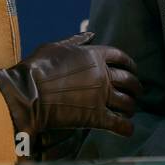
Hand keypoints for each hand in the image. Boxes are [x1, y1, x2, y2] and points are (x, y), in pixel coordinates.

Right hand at [0, 32, 140, 145]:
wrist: (27, 93)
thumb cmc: (37, 68)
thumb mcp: (56, 47)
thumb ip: (76, 41)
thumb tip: (90, 34)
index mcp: (94, 55)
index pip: (121, 57)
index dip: (130, 64)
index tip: (132, 70)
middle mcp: (102, 75)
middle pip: (129, 80)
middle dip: (136, 87)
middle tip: (137, 93)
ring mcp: (101, 96)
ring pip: (127, 103)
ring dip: (131, 107)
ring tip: (130, 111)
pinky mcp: (95, 117)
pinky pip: (118, 124)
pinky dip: (126, 128)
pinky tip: (127, 130)